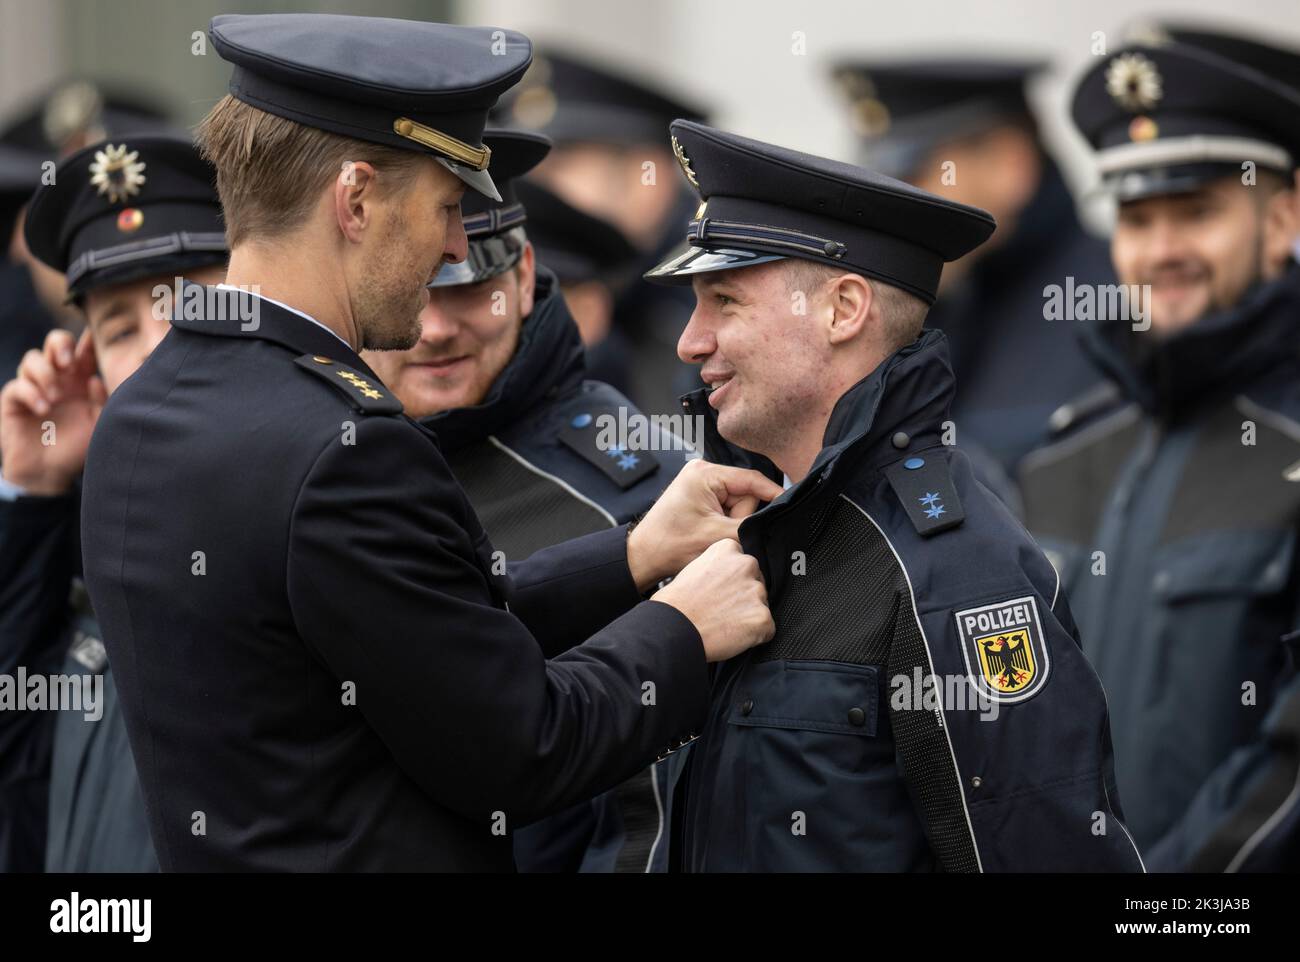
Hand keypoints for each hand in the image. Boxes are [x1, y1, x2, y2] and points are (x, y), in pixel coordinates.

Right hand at [0, 329, 105, 495]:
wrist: (50, 471)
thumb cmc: (77, 446)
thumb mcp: (98, 423)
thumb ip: (102, 400)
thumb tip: (95, 379)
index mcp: (80, 379)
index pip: (84, 351)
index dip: (89, 340)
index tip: (95, 334)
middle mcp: (58, 378)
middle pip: (54, 342)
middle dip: (59, 344)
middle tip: (68, 363)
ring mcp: (34, 386)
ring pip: (33, 359)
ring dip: (45, 374)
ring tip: (56, 398)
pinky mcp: (14, 400)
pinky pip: (18, 385)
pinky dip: (31, 394)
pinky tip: (44, 408)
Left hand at [627, 459, 782, 590]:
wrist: (644, 556)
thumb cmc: (671, 544)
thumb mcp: (718, 535)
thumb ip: (750, 525)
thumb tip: (773, 520)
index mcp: (704, 473)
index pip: (751, 479)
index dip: (773, 493)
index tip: (790, 504)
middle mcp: (702, 472)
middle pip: (745, 493)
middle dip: (741, 516)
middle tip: (721, 532)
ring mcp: (700, 484)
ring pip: (737, 503)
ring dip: (732, 522)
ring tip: (711, 534)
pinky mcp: (700, 497)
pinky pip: (726, 508)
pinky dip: (724, 523)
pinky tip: (709, 533)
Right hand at [653, 539, 773, 661]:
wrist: (673, 629)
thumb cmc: (675, 604)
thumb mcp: (693, 569)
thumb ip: (718, 568)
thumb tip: (729, 579)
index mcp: (728, 549)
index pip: (744, 564)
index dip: (734, 582)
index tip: (721, 592)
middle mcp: (746, 565)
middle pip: (756, 583)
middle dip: (745, 597)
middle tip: (721, 610)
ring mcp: (756, 592)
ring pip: (761, 606)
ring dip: (748, 616)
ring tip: (723, 624)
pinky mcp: (762, 617)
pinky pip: (766, 629)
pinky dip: (754, 636)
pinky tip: (732, 637)